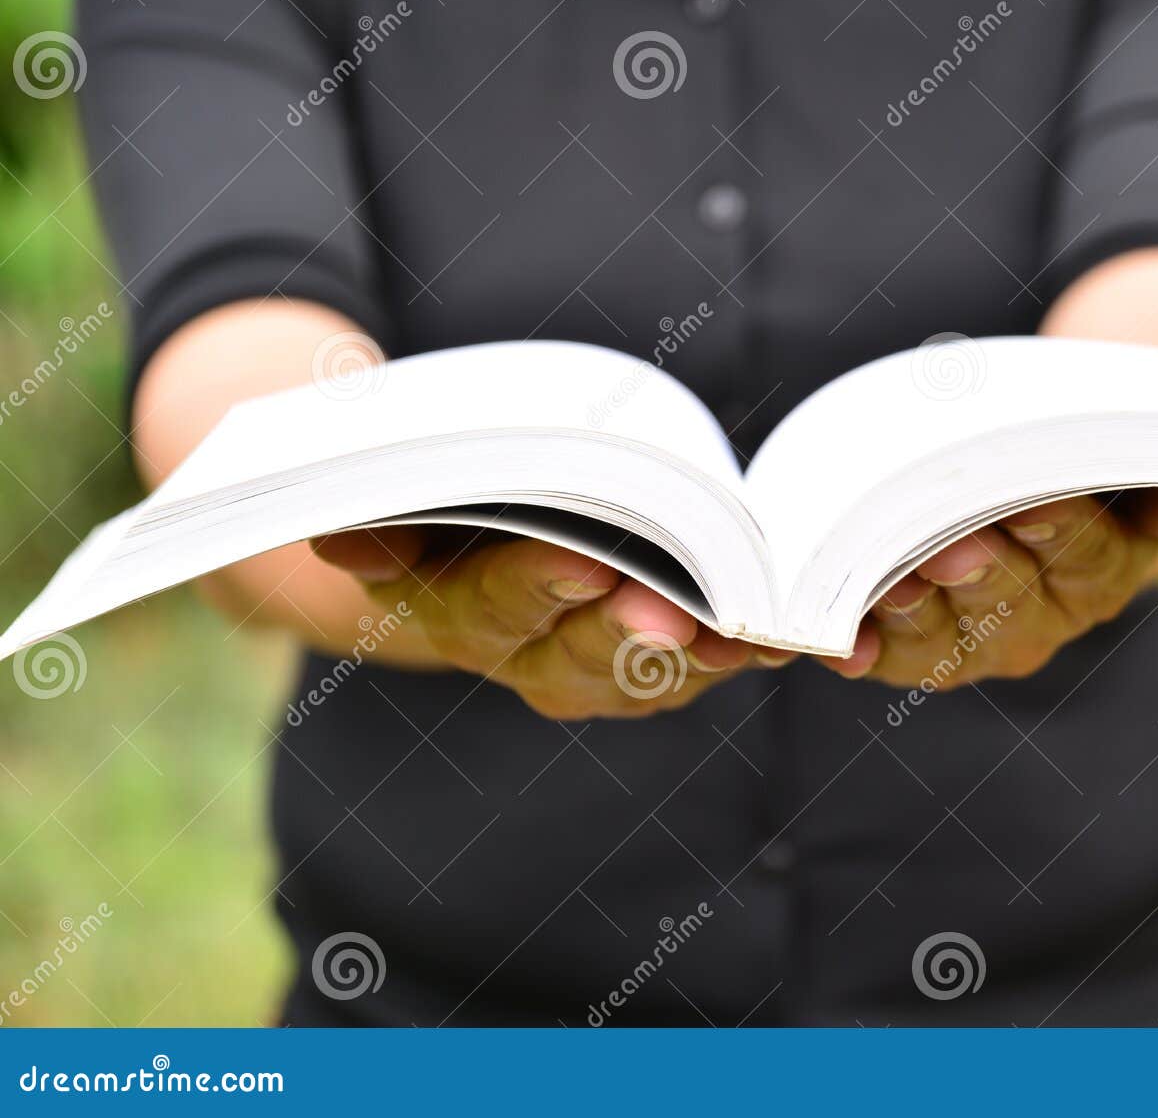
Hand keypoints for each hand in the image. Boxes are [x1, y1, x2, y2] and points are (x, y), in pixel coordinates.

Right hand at [312, 528, 792, 718]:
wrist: (461, 557)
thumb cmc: (430, 507)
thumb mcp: (385, 507)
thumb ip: (371, 521)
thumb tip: (350, 542)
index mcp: (455, 614)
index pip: (497, 604)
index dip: (539, 584)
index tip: (584, 562)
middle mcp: (528, 658)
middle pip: (584, 656)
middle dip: (632, 634)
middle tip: (675, 614)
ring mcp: (598, 669)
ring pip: (653, 675)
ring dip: (702, 654)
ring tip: (746, 631)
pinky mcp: (657, 664)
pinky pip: (703, 665)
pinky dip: (744, 651)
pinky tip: (783, 633)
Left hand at [818, 489, 1157, 688]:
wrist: (1011, 499)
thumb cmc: (1067, 467)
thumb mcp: (1121, 465)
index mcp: (1098, 575)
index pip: (1086, 553)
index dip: (1060, 528)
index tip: (1036, 500)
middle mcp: (1036, 622)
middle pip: (1007, 597)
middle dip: (978, 571)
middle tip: (950, 547)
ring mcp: (969, 643)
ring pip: (941, 634)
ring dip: (913, 611)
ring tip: (889, 583)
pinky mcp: (905, 649)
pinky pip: (881, 656)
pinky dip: (859, 651)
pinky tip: (838, 645)